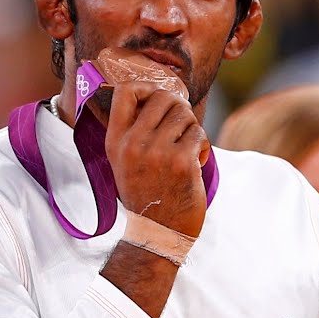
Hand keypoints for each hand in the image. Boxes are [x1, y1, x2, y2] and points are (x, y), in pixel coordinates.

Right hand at [103, 83, 207, 236]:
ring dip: (192, 128)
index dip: (147, 87)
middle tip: (182, 125)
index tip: (158, 99)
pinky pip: (199, 133)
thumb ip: (133, 130)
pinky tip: (196, 161)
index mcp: (115, 141)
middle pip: (163, 97)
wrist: (159, 231)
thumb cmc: (146, 191)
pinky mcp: (181, 162)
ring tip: (187, 146)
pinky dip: (203, 145)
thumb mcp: (124, 160)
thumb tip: (154, 94)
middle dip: (179, 107)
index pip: (126, 91)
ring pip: (185, 114)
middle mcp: (133, 143)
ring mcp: (157, 152)